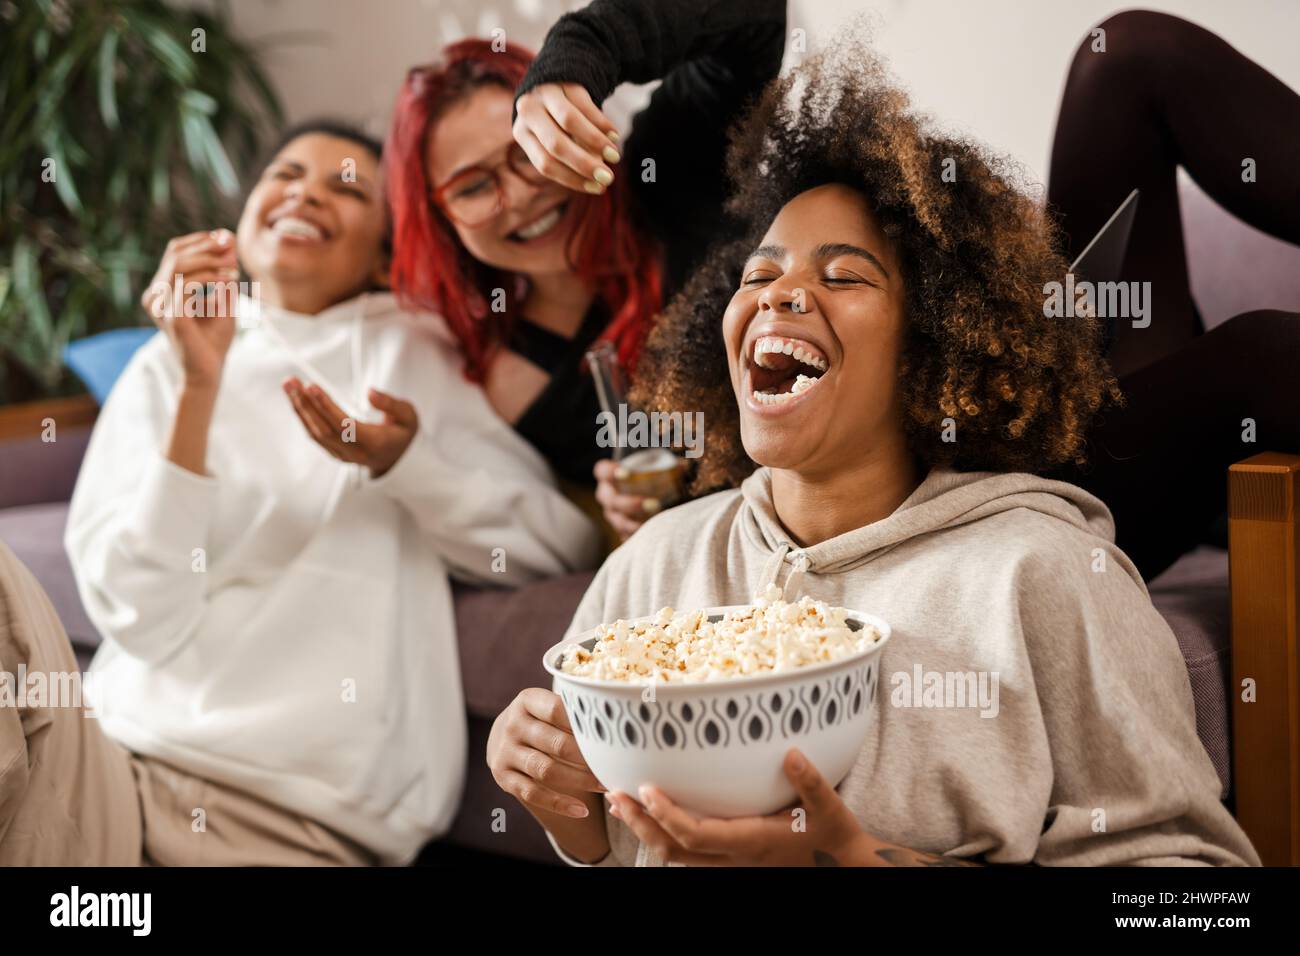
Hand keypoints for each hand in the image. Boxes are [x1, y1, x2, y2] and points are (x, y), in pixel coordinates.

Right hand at [143, 229, 239, 389]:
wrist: (208, 372)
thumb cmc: (214, 339)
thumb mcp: (222, 299)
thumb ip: (223, 273)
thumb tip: (227, 241)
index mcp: (163, 289)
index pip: (175, 252)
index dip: (199, 240)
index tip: (225, 236)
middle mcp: (155, 295)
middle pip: (175, 253)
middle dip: (205, 244)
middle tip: (230, 242)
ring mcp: (160, 305)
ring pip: (179, 264)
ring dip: (210, 259)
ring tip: (234, 265)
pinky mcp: (171, 314)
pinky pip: (188, 283)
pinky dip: (211, 277)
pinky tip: (231, 279)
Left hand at [283, 379, 417, 477]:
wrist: (398, 459)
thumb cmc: (402, 434)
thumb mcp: (408, 416)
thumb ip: (391, 404)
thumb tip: (370, 392)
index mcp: (375, 443)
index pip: (344, 425)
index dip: (326, 406)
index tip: (311, 387)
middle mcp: (356, 452)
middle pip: (323, 429)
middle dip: (305, 404)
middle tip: (291, 382)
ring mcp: (343, 455)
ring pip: (315, 433)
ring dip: (299, 408)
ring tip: (289, 386)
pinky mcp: (334, 452)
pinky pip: (315, 435)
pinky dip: (304, 416)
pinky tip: (297, 399)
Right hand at [487, 688, 605, 819]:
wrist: (502, 737)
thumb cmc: (539, 720)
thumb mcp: (547, 706)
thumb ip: (573, 711)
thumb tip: (615, 721)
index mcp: (527, 700)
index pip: (557, 710)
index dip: (583, 724)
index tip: (610, 737)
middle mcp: (512, 724)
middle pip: (555, 743)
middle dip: (588, 758)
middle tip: (614, 766)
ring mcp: (505, 752)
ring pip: (546, 770)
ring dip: (579, 781)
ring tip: (603, 786)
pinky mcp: (503, 778)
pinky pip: (533, 794)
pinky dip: (559, 804)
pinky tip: (582, 810)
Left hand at [513, 82, 620, 193]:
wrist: (556, 79)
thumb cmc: (556, 121)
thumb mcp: (556, 140)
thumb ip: (573, 160)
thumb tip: (598, 183)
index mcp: (522, 133)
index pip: (545, 163)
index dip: (572, 179)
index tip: (597, 188)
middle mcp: (528, 112)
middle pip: (556, 144)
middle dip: (584, 164)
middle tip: (608, 178)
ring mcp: (545, 93)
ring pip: (570, 122)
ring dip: (596, 142)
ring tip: (614, 157)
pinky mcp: (565, 80)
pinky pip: (585, 104)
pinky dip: (602, 123)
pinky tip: (614, 136)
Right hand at [593, 458, 685, 540]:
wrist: (644, 492)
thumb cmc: (649, 474)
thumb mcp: (655, 466)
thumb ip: (666, 464)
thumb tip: (683, 466)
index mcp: (609, 476)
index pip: (602, 471)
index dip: (609, 472)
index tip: (624, 472)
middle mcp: (607, 496)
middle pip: (611, 500)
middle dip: (630, 504)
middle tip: (653, 504)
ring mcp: (613, 515)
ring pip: (618, 522)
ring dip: (637, 523)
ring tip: (658, 523)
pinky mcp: (621, 530)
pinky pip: (626, 536)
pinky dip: (639, 537)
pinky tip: (654, 536)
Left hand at [606, 749, 870, 865]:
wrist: (842, 865)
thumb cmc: (832, 834)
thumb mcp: (828, 806)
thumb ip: (810, 781)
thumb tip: (791, 753)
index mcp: (752, 841)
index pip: (696, 834)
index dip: (668, 815)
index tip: (646, 790)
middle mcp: (735, 856)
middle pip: (674, 850)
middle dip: (640, 824)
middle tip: (614, 795)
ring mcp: (730, 861)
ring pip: (676, 855)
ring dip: (646, 830)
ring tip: (621, 803)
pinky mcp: (730, 858)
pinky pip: (688, 851)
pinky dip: (663, 833)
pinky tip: (652, 814)